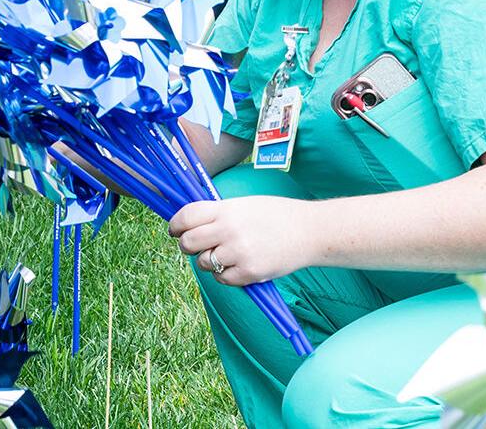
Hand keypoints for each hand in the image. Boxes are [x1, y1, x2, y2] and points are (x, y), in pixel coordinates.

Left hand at [168, 196, 316, 285]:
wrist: (311, 231)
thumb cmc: (277, 216)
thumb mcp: (244, 205)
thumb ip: (218, 213)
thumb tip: (189, 224)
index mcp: (227, 209)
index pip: (186, 216)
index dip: (175, 225)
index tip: (175, 230)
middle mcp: (229, 230)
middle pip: (188, 242)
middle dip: (187, 246)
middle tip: (195, 247)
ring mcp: (239, 252)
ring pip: (204, 263)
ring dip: (209, 261)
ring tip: (228, 254)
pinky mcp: (249, 272)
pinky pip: (222, 279)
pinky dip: (226, 275)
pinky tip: (239, 266)